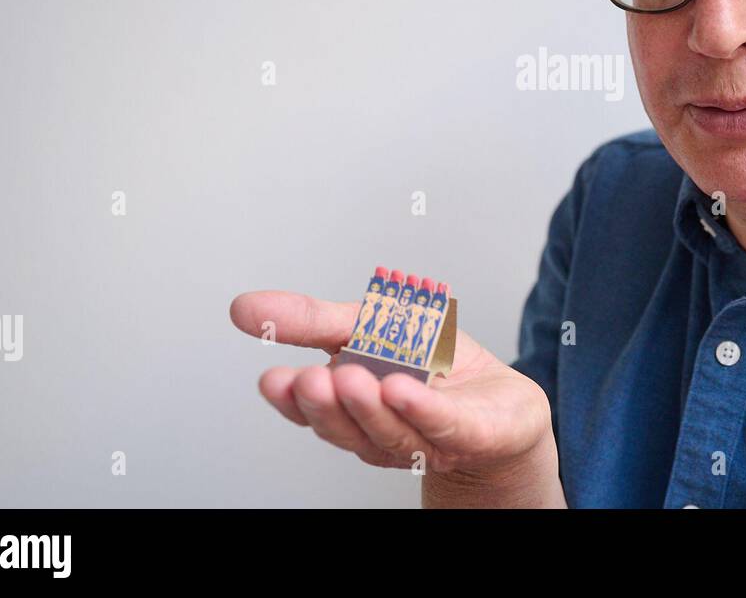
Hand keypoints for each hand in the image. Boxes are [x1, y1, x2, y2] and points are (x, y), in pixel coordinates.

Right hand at [229, 290, 562, 503]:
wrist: (502, 405)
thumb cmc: (435, 368)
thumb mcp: (372, 325)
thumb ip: (314, 320)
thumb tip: (243, 308)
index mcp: (354, 408)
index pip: (314, 410)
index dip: (291, 400)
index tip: (272, 379)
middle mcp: (382, 431)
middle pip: (347, 428)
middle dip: (327, 406)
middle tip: (311, 380)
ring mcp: (426, 438)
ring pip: (390, 431)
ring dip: (368, 406)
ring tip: (352, 378)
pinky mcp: (472, 433)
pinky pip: (443, 425)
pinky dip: (420, 409)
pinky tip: (402, 390)